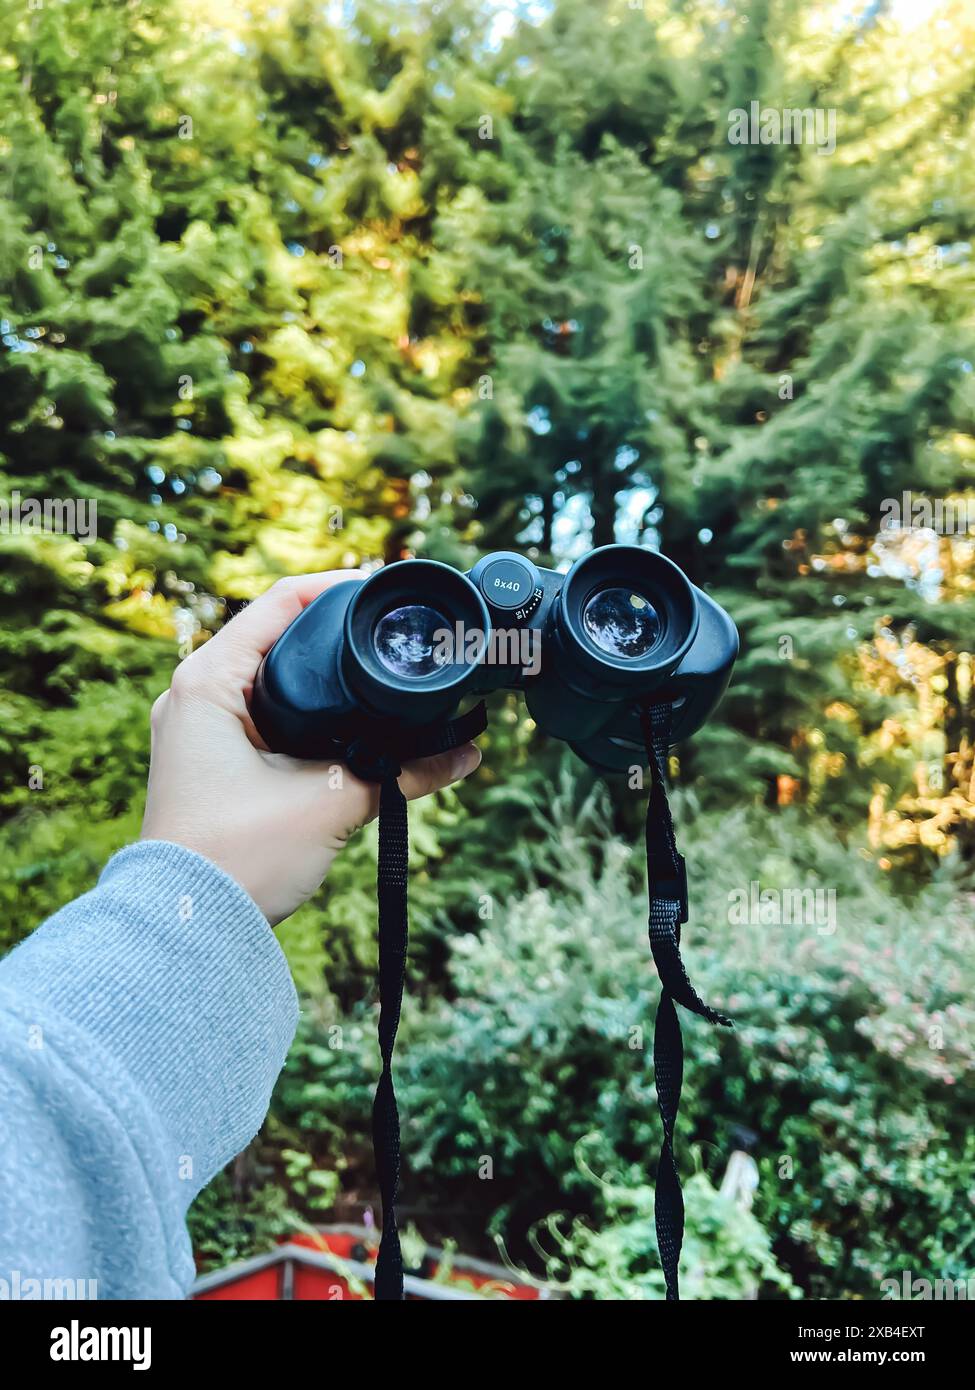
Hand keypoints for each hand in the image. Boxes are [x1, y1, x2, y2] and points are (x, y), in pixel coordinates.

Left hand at [141, 571, 481, 923]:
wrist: (190, 931)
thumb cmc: (239, 860)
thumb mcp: (332, 802)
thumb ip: (404, 772)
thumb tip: (466, 755)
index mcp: (207, 682)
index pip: (281, 603)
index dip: (340, 588)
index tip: (389, 594)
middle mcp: (195, 696)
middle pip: (280, 638)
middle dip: (340, 638)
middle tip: (394, 640)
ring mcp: (202, 730)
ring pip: (276, 682)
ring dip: (326, 681)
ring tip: (381, 679)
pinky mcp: (215, 763)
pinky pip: (269, 718)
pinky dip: (311, 717)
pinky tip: (353, 727)